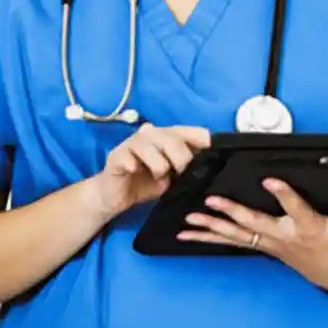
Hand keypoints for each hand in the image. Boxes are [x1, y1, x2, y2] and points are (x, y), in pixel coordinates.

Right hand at [86, 123, 210, 217]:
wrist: (115, 197)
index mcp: (168, 137)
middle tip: (181, 176)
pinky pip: (129, 156)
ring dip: (160, 166)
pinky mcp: (116, 156)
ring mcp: (132, 143)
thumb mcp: (174, 177)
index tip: (210, 157)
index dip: (202, 141)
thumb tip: (213, 167)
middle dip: (181, 159)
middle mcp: (151, 134)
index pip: (190, 131)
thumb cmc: (147, 184)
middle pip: (172, 138)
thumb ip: (188, 168)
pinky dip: (135, 166)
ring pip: (151, 145)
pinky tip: (135, 172)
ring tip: (161, 181)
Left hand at [178, 178, 327, 289]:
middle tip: (211, 200)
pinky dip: (209, 238)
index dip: (283, 195)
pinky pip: (231, 242)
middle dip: (232, 212)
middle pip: (254, 223)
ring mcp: (268, 242)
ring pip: (236, 235)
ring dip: (211, 228)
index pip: (295, 209)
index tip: (269, 181)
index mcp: (306, 227)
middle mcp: (283, 236)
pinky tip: (188, 235)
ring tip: (189, 220)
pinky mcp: (260, 245)